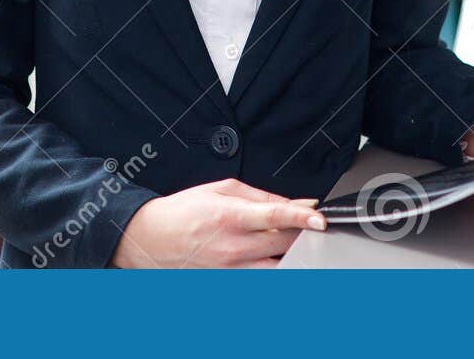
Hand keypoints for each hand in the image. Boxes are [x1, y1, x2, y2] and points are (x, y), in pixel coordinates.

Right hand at [109, 177, 325, 267]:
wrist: (152, 238)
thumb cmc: (185, 211)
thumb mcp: (221, 190)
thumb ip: (262, 196)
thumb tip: (296, 202)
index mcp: (232, 216)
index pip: (276, 215)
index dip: (302, 216)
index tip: (320, 218)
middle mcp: (233, 246)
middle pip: (284, 244)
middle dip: (302, 234)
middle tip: (307, 225)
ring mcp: (232, 270)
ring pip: (277, 268)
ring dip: (291, 256)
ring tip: (291, 244)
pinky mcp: (229, 283)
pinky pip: (261, 280)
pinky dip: (272, 270)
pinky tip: (272, 260)